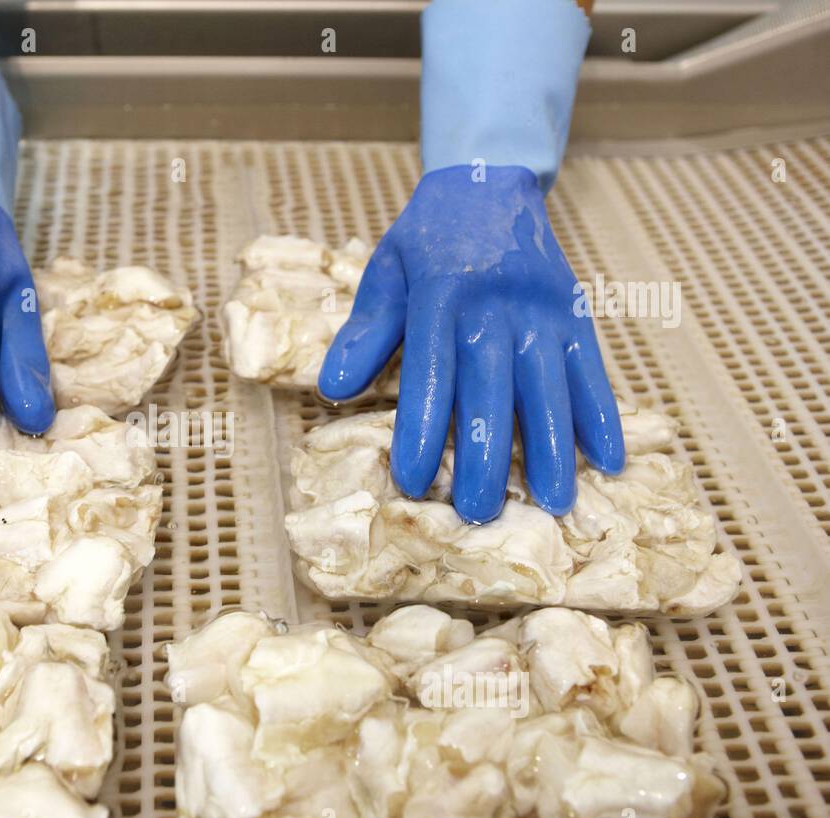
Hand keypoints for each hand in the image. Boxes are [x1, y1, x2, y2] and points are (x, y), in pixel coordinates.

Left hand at [318, 165, 623, 522]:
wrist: (489, 182)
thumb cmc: (426, 240)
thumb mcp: (385, 271)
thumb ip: (365, 331)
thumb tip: (333, 389)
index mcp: (442, 295)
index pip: (431, 372)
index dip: (424, 428)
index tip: (414, 480)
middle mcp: (497, 306)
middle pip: (493, 390)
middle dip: (487, 455)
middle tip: (479, 513)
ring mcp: (542, 311)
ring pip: (549, 386)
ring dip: (552, 447)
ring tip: (552, 504)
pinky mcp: (575, 314)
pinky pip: (591, 370)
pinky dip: (601, 414)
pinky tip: (608, 460)